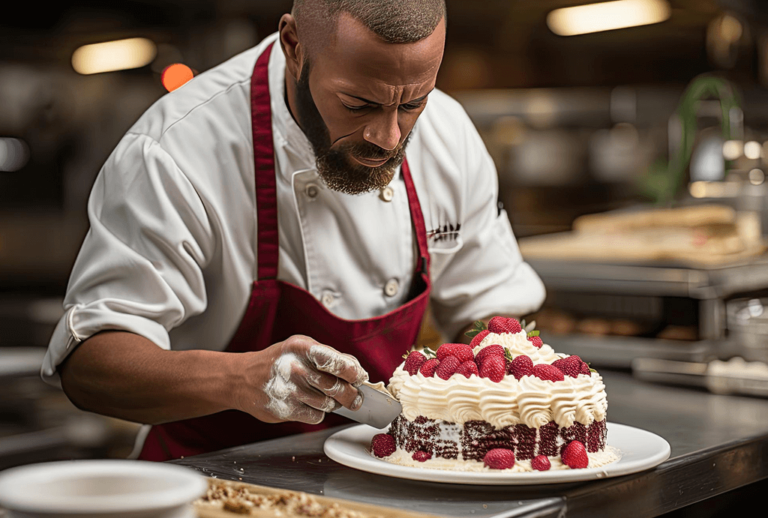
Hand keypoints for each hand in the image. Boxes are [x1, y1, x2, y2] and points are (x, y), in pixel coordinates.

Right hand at [236, 335, 368, 424]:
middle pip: (336, 386)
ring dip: (333, 404)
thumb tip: (357, 370)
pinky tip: (310, 404)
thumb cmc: (278, 361)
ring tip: (324, 397)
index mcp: (302, 348)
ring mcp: (289, 390)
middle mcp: (295, 368)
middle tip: (356, 398)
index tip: (360, 377)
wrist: (243, 379)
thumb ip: (328, 356)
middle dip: (351, 394)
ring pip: (329, 404)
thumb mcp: (301, 348)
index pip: (336, 361)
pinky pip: (316, 417)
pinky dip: (319, 413)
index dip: (353, 372)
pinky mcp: (285, 410)